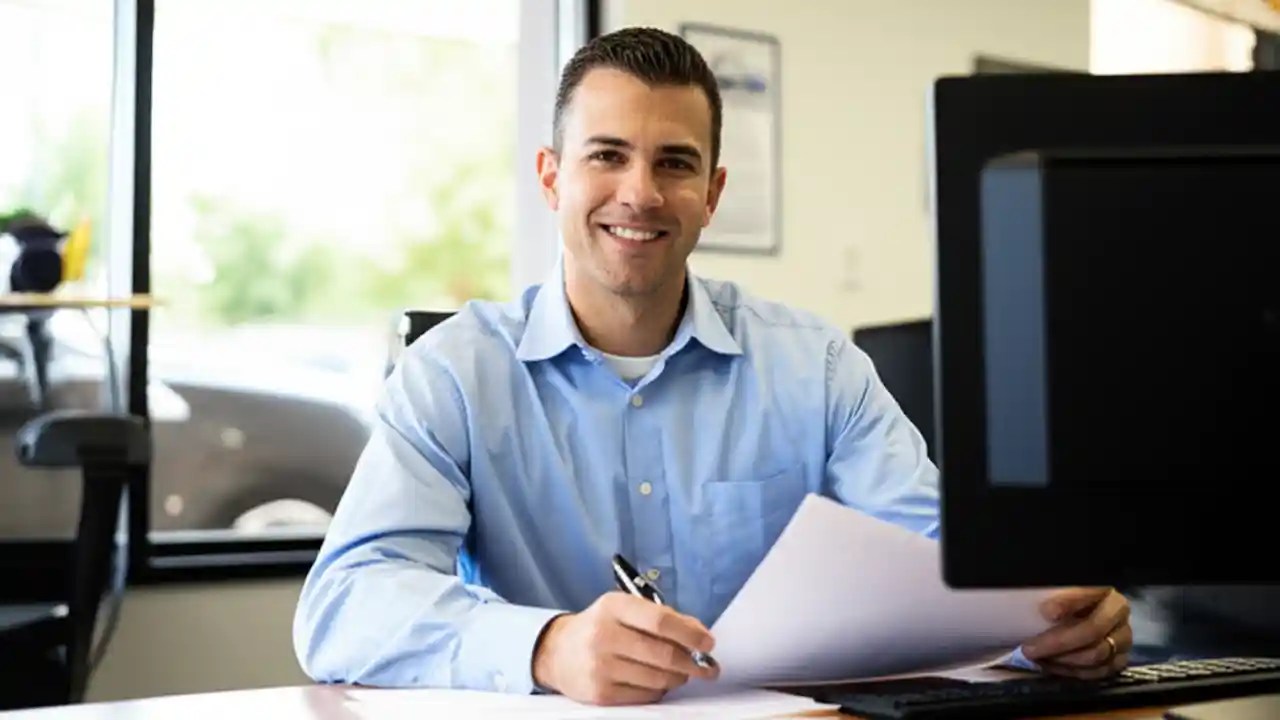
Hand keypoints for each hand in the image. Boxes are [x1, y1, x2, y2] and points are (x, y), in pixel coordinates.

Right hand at [532, 591, 718, 704]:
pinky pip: (645, 696)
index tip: (709, 642)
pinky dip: (659, 690)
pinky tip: (657, 682)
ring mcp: (600, 666)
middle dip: (693, 663)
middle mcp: (604, 635)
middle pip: (663, 654)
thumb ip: (662, 618)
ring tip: (681, 673)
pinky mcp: (600, 693)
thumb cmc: (602, 627)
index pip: (660, 621)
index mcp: (613, 606)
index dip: (691, 633)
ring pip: (658, 679)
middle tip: (707, 667)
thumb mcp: (625, 609)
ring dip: (678, 678)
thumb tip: (699, 635)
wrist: (558, 652)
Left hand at [1020, 587, 1132, 678]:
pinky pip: (1098, 671)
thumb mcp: (1057, 590)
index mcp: (1105, 590)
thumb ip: (1053, 594)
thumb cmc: (1062, 600)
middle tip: (1029, 649)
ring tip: (1038, 658)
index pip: (1087, 596)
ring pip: (1096, 656)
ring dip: (1063, 661)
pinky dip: (1073, 671)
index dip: (1067, 604)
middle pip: (1092, 631)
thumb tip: (1045, 611)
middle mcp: (1119, 614)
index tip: (1045, 611)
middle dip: (1058, 643)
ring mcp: (1123, 639)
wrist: (1079, 616)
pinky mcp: (1119, 659)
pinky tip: (1052, 666)